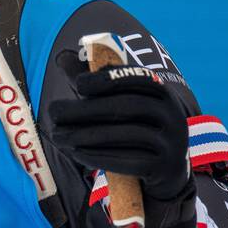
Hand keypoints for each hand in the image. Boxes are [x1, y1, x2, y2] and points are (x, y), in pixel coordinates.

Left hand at [46, 48, 189, 201]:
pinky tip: (77, 153)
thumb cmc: (134, 127)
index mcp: (162, 93)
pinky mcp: (165, 167)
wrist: (166, 170)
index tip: (78, 84)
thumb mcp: (118, 102)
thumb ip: (93, 81)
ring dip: (86, 135)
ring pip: (127, 135)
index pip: (138, 78)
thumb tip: (61, 57)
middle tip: (54, 112)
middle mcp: (173, 115)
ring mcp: (173, 143)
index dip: (109, 78)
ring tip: (58, 136)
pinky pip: (130, 162)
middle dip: (86, 109)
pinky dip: (100, 157)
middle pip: (127, 107)